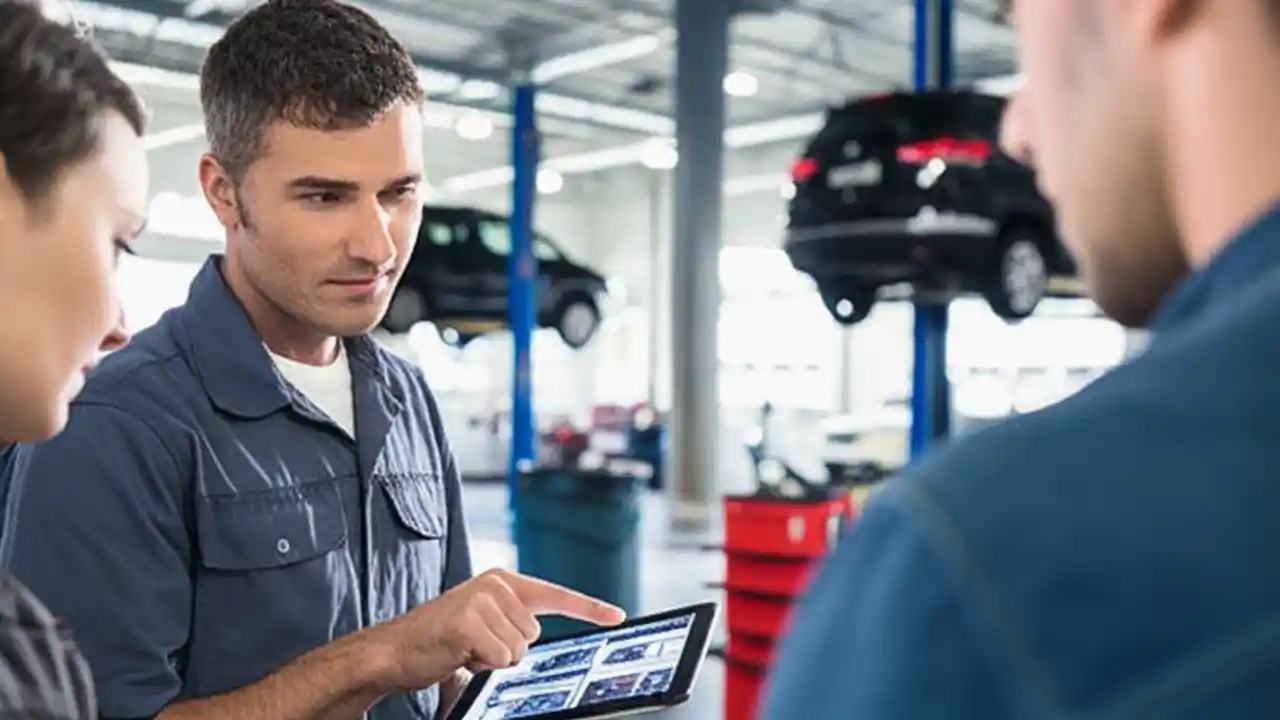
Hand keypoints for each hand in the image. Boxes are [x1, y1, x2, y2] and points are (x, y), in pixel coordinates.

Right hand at [367, 568, 625, 692]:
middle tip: (473, 646)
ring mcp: (482, 600)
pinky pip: (500, 659)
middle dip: (507, 650)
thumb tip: (538, 644)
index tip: (618, 617)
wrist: (392, 650)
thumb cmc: (440, 642)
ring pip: (520, 650)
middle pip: (535, 636)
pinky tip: (457, 654)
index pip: (554, 594)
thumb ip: (512, 625)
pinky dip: (481, 667)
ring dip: (493, 660)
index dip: (589, 608)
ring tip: (463, 649)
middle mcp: (495, 583)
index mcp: (501, 580)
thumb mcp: (482, 624)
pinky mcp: (469, 622)